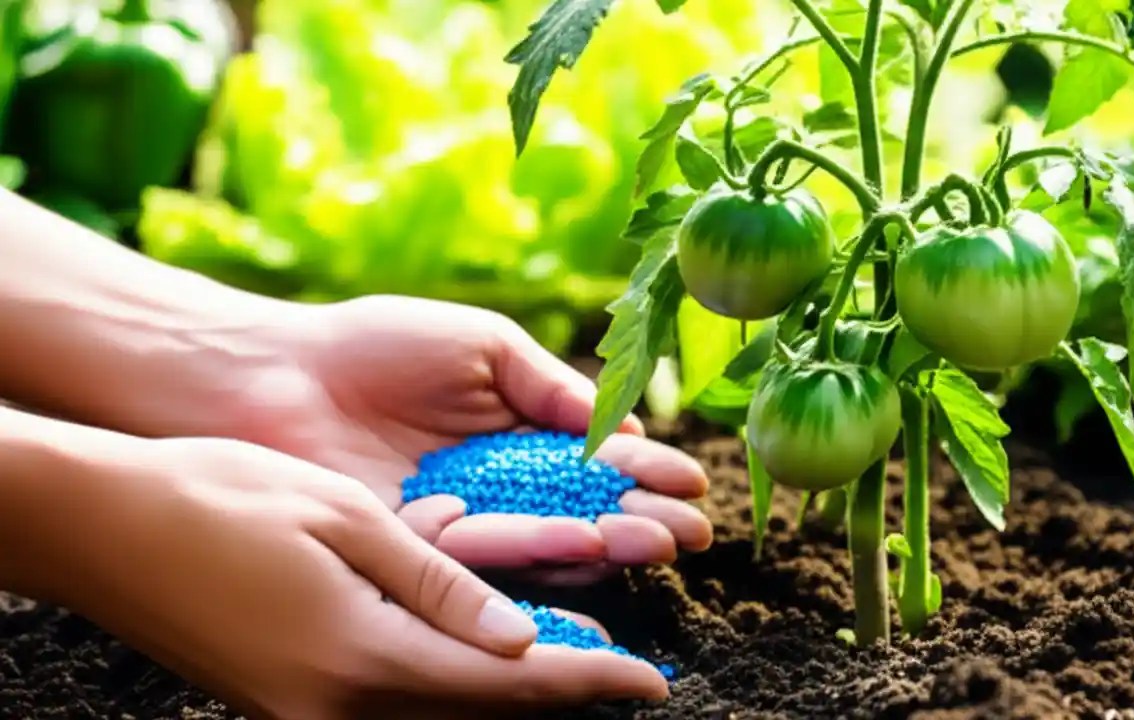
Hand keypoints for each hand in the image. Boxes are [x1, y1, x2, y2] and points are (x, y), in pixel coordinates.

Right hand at [51, 436, 667, 718]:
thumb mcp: (348, 520)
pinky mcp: (288, 704)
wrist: (101, 527)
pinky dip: (455, 688)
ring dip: (511, 695)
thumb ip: (441, 588)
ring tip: (575, 661)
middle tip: (624, 671)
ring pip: (443, 718)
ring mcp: (308, 715)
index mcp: (364, 658)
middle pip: (482, 717)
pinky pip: (397, 707)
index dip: (588, 684)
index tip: (650, 683)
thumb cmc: (222, 497)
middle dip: (560, 696)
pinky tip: (484, 656)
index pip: (508, 687)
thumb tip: (521, 640)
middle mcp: (339, 708)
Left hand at [223, 296, 712, 583]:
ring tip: (658, 542)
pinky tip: (586, 547)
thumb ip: (549, 386)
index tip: (693, 481)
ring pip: (545, 543)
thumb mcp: (483, 346)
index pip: (595, 463)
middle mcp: (499, 488)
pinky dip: (537, 554)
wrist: (279, 374)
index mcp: (518, 436)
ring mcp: (462, 524)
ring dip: (607, 545)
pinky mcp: (419, 553)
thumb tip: (623, 431)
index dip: (646, 473)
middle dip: (642, 521)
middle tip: (693, 532)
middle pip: (583, 513)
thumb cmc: (379, 346)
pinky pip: (485, 558)